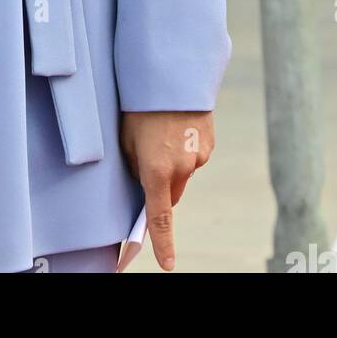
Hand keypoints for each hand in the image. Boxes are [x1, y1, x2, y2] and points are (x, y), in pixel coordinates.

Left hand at [119, 110, 213, 271]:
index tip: (167, 264)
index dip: (162, 243)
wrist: (171, 73)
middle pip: (172, 193)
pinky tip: (176, 126)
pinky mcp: (210, 144)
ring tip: (162, 130)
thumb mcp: (126, 136)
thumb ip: (136, 164)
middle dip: (161, 186)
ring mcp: (199, 157)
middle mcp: (182, 168)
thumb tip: (143, 178)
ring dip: (174, 162)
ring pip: (184, 173)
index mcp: (156, 170)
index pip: (159, 217)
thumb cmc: (139, 104)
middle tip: (147, 157)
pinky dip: (186, 148)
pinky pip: (195, 156)